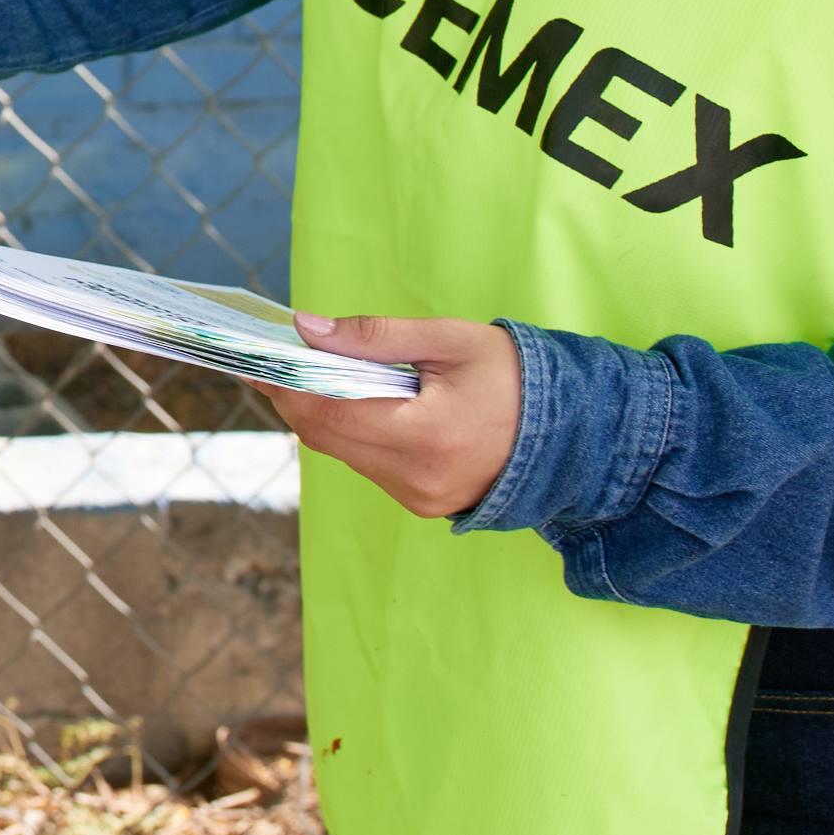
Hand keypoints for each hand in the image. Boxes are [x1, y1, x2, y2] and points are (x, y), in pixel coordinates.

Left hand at [260, 315, 522, 518]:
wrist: (573, 432)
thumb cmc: (515, 376)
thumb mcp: (449, 340)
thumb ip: (375, 336)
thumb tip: (307, 329)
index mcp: (428, 434)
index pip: (330, 412)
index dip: (287, 384)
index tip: (260, 356)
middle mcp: (418, 477)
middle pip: (325, 436)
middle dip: (295, 397)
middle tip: (275, 361)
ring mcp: (419, 498)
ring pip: (342, 453)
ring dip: (323, 415)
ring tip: (316, 375)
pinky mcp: (422, 504)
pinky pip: (367, 465)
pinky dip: (353, 433)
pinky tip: (358, 403)